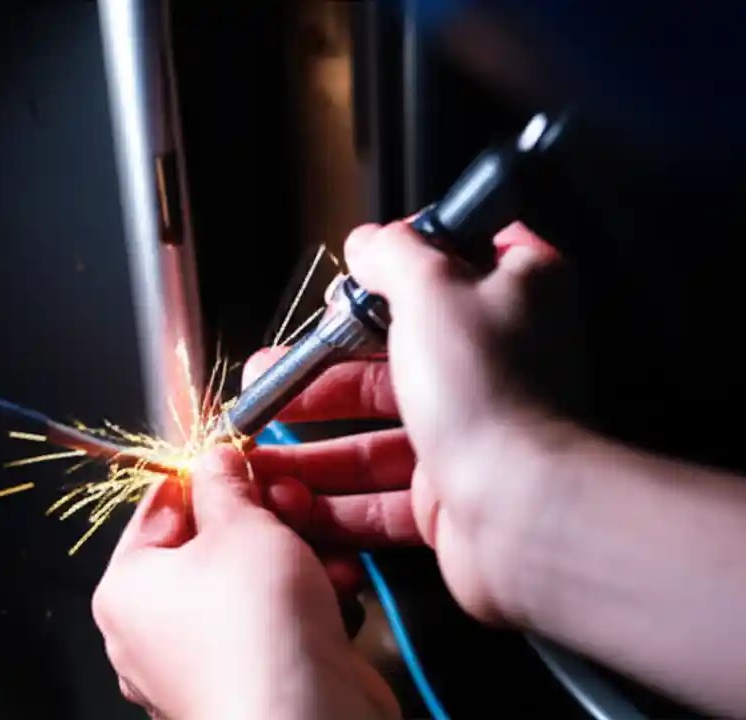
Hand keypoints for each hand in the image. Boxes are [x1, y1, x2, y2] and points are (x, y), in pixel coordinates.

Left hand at [92, 446, 397, 719]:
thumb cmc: (254, 633)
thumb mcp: (242, 526)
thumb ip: (226, 484)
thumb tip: (216, 460)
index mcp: (127, 589)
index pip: (159, 508)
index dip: (207, 476)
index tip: (243, 457)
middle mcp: (154, 632)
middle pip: (209, 546)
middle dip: (263, 519)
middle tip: (292, 499)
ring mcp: (204, 663)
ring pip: (252, 585)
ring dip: (297, 557)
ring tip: (324, 546)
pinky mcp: (255, 682)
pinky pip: (278, 625)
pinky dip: (310, 604)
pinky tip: (337, 589)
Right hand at [247, 220, 585, 621]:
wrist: (523, 509)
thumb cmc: (490, 388)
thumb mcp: (433, 287)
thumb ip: (394, 253)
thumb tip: (369, 241)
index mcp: (516, 296)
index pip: (458, 259)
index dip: (401, 264)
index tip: (351, 279)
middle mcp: (501, 363)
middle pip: (395, 354)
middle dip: (321, 367)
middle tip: (267, 372)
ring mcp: (474, 432)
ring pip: (377, 429)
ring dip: (311, 435)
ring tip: (254, 434)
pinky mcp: (451, 495)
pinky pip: (378, 495)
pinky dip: (330, 496)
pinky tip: (284, 491)